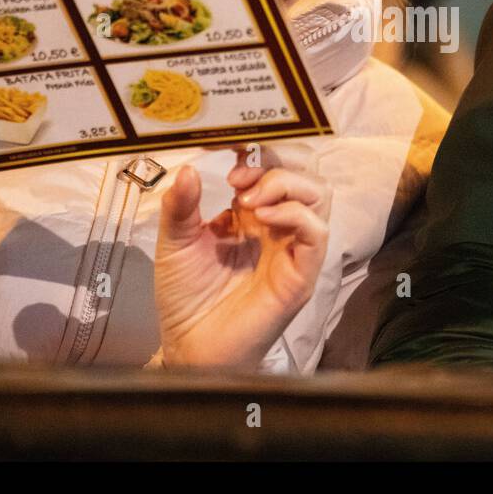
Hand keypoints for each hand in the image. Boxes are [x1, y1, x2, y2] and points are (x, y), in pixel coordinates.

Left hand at [155, 148, 331, 368]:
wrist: (190, 345)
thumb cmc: (186, 298)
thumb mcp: (174, 242)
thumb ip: (180, 205)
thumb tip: (189, 169)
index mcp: (249, 213)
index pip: (271, 166)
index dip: (256, 149)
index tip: (227, 147)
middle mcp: (276, 225)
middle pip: (302, 171)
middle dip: (275, 161)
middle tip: (239, 177)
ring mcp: (291, 247)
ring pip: (318, 194)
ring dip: (287, 183)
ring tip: (251, 199)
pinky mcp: (301, 272)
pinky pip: (317, 231)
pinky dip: (296, 214)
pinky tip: (264, 218)